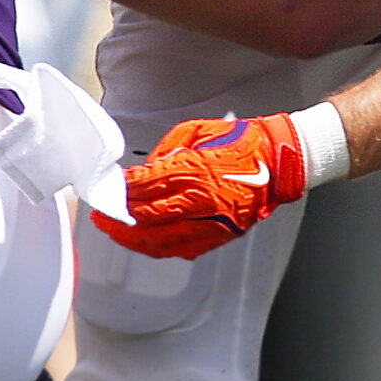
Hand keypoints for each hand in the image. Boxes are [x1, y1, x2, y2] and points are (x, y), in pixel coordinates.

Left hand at [91, 113, 307, 259]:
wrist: (279, 162)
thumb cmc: (240, 142)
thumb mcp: (197, 132)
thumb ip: (166, 153)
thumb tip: (142, 171)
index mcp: (196, 169)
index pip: (147, 185)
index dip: (123, 190)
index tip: (108, 189)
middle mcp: (202, 200)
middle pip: (147, 216)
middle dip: (119, 218)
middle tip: (101, 216)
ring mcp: (212, 222)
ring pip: (162, 239)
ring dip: (134, 239)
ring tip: (116, 233)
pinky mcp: (220, 235)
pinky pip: (182, 249)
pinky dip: (159, 248)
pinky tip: (145, 243)